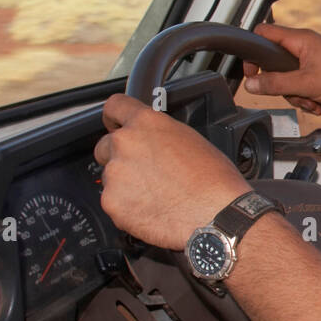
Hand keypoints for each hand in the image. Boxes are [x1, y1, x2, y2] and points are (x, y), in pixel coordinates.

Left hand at [93, 94, 248, 249]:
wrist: (215, 215)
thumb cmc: (212, 181)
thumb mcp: (192, 141)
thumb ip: (162, 135)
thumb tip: (155, 142)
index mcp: (147, 123)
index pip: (115, 105)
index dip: (114, 118)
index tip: (114, 125)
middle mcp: (125, 143)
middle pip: (105, 146)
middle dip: (119, 157)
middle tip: (144, 172)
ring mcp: (115, 174)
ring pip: (110, 177)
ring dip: (125, 185)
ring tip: (155, 196)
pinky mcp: (111, 202)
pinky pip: (113, 202)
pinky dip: (127, 207)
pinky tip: (152, 210)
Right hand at [241, 23, 320, 115]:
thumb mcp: (305, 84)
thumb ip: (275, 84)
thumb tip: (251, 84)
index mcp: (301, 40)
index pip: (265, 33)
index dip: (254, 52)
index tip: (252, 72)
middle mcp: (305, 46)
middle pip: (275, 63)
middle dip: (280, 84)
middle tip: (290, 92)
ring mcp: (312, 60)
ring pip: (288, 78)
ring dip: (296, 94)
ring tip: (311, 100)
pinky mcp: (319, 74)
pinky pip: (301, 86)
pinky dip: (306, 97)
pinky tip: (318, 104)